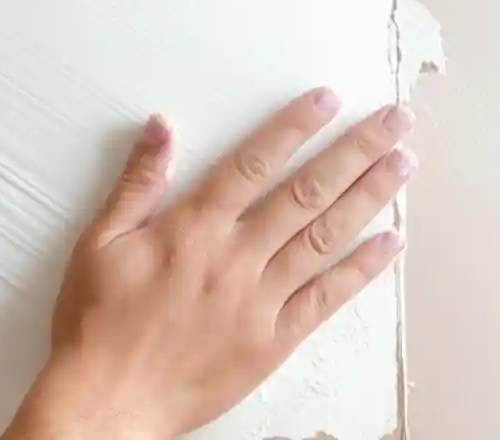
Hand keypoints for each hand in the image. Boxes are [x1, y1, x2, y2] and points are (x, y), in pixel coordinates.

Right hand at [5, 89, 415, 438]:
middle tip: (393, 122)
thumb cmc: (96, 323)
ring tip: (402, 166)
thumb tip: (161, 128)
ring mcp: (258, 301)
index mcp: (192, 229)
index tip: (328, 100)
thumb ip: (137, 183)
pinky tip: (389, 243)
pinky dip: (360, 269)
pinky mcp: (271, 341)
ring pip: (324, 239)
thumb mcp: (99, 241)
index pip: (253, 163)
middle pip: (305, 194)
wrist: (108, 400)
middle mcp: (234, 258)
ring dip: (368, 198)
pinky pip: (325, 299)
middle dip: (354, 152)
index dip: (293, 127)